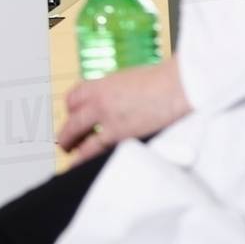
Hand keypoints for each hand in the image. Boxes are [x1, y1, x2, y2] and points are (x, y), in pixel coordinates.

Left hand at [57, 57, 191, 164]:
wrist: (179, 86)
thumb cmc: (162, 80)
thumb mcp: (128, 79)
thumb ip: (115, 91)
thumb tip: (113, 101)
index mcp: (99, 86)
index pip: (73, 98)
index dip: (70, 109)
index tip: (71, 115)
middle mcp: (99, 104)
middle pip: (72, 122)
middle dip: (66, 135)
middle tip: (65, 142)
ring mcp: (110, 123)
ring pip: (83, 142)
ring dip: (76, 151)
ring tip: (74, 159)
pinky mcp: (124, 138)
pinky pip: (100, 152)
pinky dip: (93, 159)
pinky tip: (90, 165)